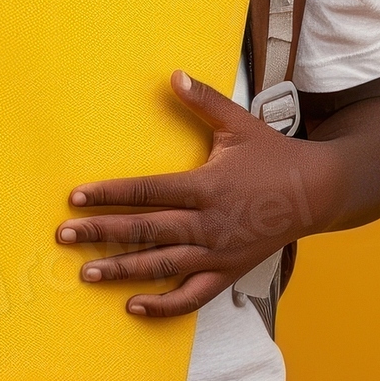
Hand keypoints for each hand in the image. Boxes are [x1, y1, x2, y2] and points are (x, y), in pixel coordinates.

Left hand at [55, 70, 344, 315]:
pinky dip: (163, 305)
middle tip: (64, 237)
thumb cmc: (271, 155)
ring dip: (122, 270)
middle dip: (101, 233)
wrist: (315, 193)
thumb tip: (174, 74)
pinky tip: (134, 306)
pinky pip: (191, 297)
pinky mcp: (228, 273)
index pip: (146, 191)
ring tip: (87, 274)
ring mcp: (217, 252)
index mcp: (205, 185)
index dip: (109, 194)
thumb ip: (204, 100)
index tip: (76, 198)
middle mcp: (207, 223)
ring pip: (161, 266)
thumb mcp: (238, 123)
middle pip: (144, 230)